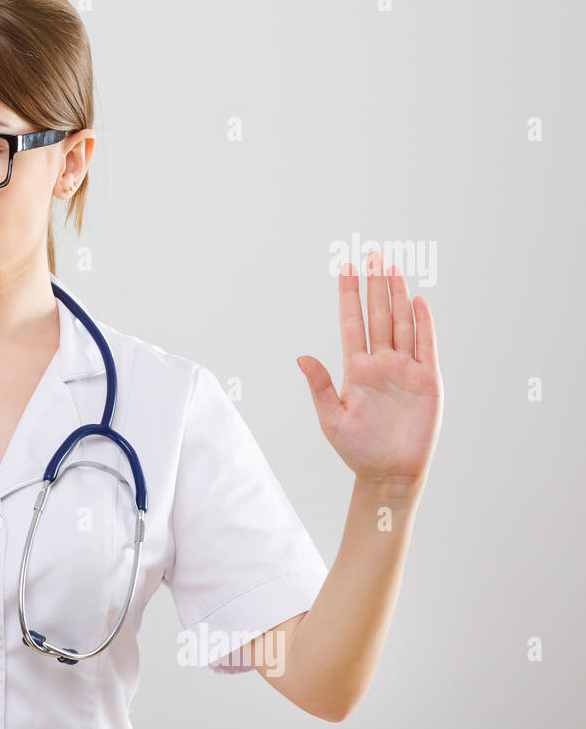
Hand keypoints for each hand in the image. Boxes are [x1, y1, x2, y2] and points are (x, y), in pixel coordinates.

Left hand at [296, 252, 442, 494]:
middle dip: (374, 285)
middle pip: (377, 316)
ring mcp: (405, 369)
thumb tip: (301, 356)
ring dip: (396, 295)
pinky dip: (422, 323)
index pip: (351, 323)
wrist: (390, 473)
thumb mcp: (331, 418)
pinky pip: (426, 345)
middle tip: (371, 255)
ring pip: (401, 323)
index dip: (349, 296)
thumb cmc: (357, 449)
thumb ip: (319, 385)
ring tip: (391, 267)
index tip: (344, 269)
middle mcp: (381, 363)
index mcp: (355, 369)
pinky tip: (417, 300)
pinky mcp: (427, 380)